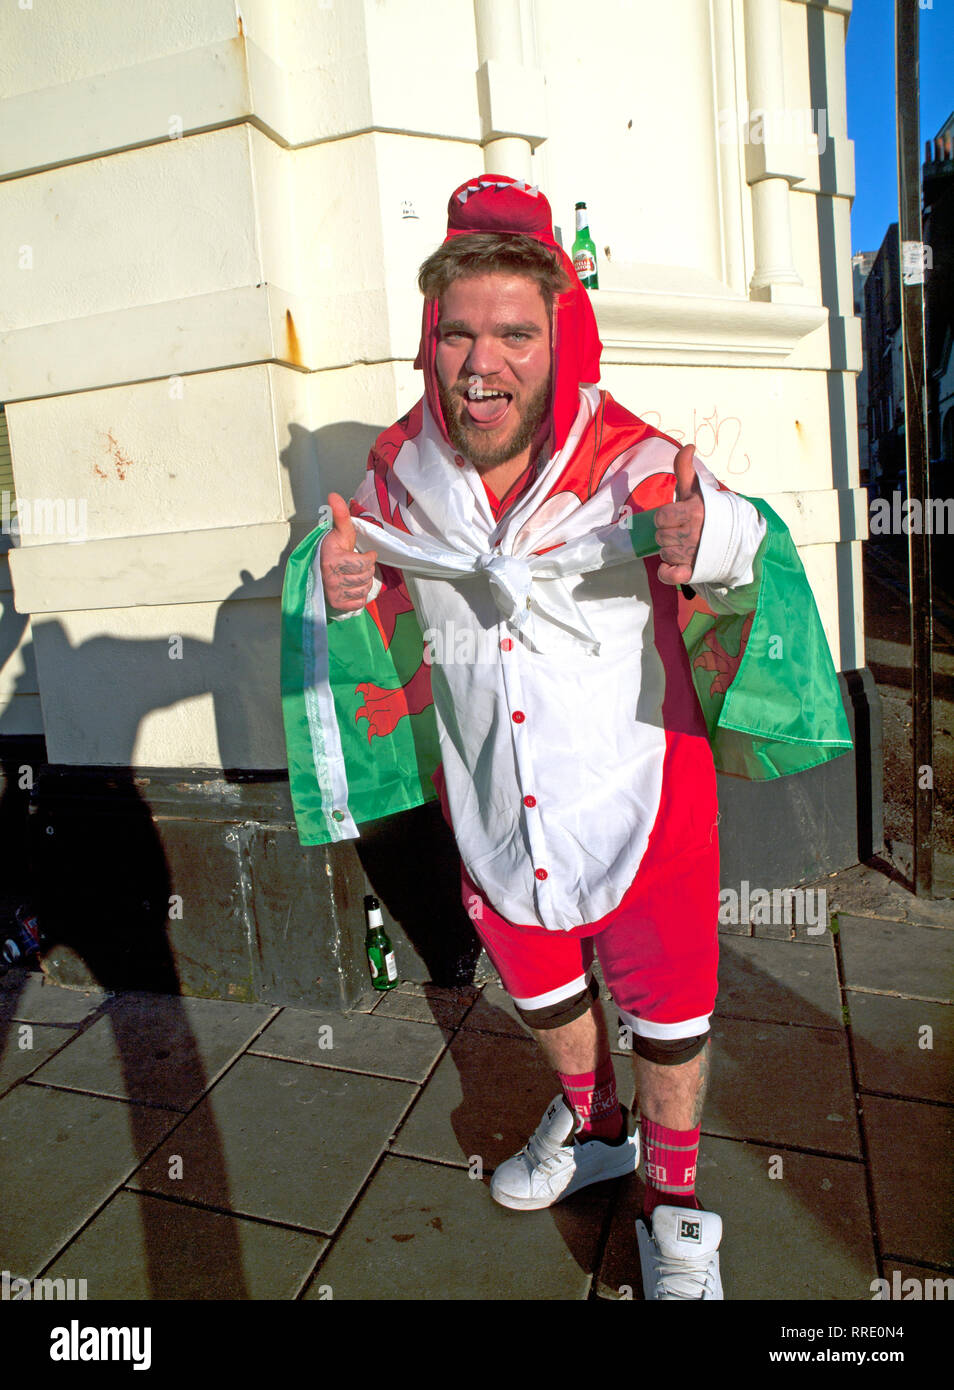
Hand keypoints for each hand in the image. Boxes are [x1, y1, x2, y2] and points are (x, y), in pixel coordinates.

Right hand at [320, 493, 377, 610]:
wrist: (316, 571)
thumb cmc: (330, 550)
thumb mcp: (338, 532)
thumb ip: (340, 514)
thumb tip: (333, 494)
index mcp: (332, 560)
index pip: (363, 564)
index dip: (369, 558)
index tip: (367, 555)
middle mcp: (331, 579)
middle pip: (365, 576)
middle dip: (367, 569)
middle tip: (361, 565)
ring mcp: (333, 594)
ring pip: (364, 589)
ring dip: (364, 582)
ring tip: (357, 575)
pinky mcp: (337, 605)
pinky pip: (360, 603)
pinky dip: (361, 596)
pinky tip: (354, 587)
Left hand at [654, 445, 704, 585]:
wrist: (737, 539)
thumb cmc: (712, 512)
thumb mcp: (698, 490)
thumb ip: (686, 468)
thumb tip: (688, 446)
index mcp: (693, 513)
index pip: (660, 517)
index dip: (664, 517)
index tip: (675, 517)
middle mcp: (694, 534)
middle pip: (660, 537)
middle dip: (667, 534)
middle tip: (681, 532)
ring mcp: (693, 554)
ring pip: (664, 554)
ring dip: (670, 551)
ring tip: (685, 546)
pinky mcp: (693, 572)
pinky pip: (669, 575)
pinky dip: (668, 572)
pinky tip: (675, 565)